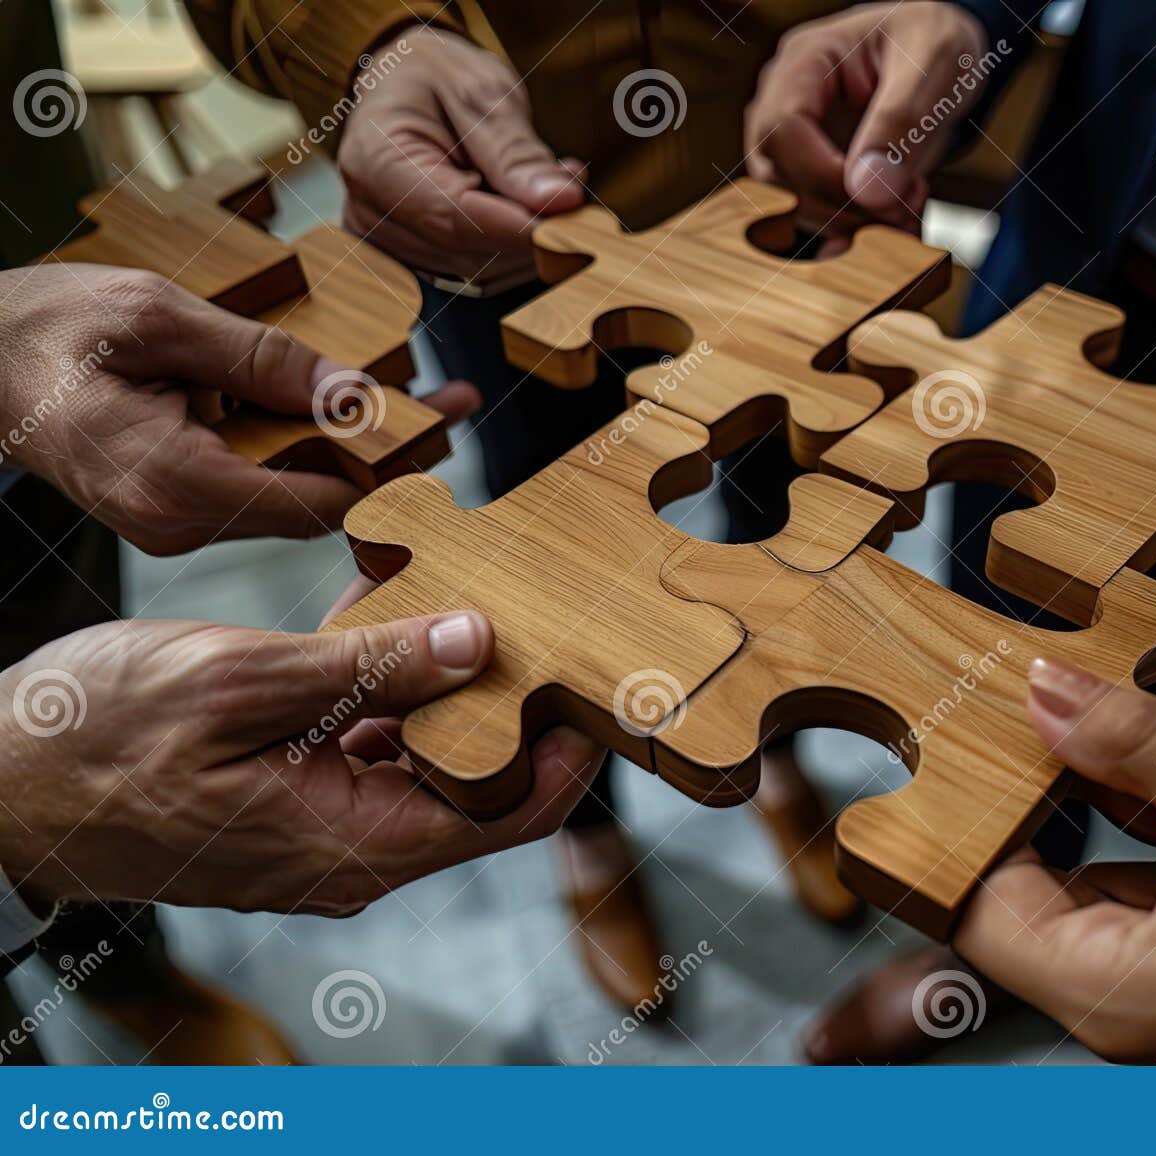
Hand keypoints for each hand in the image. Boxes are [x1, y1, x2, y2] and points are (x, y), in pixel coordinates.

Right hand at [0, 262, 476, 554]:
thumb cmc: (44, 330)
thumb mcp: (157, 317)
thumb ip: (260, 358)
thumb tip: (352, 391)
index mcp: (175, 481)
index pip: (317, 501)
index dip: (387, 468)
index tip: (442, 427)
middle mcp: (179, 521)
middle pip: (317, 504)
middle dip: (386, 457)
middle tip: (453, 406)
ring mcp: (174, 523)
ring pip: (293, 495)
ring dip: (350, 449)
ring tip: (423, 401)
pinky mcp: (173, 508)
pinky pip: (259, 485)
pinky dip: (301, 447)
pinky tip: (340, 408)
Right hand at [0, 613, 600, 915]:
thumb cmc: (93, 740)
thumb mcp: (241, 684)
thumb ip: (369, 668)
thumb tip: (476, 641)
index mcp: (356, 843)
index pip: (512, 813)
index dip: (567, 748)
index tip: (598, 676)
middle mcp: (352, 852)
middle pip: (476, 783)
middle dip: (510, 702)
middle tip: (540, 616)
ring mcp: (322, 832)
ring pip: (421, 760)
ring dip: (444, 689)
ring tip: (468, 602)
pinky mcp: (291, 805)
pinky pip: (367, 752)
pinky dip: (385, 694)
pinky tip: (386, 625)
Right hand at [338, 26, 584, 289]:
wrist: (399, 83)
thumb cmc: (435, 77)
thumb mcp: (480, 91)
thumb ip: (516, 151)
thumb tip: (561, 201)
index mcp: (375, 163)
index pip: (457, 220)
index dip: (524, 228)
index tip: (575, 215)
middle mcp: (371, 214)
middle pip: (473, 254)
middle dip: (534, 231)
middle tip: (572, 184)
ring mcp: (386, 244)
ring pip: (483, 274)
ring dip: (529, 241)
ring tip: (547, 185)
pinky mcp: (410, 259)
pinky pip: (478, 274)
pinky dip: (515, 247)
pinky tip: (526, 208)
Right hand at [745, 2, 987, 238]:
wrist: (940, 56)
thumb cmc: (935, 42)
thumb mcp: (935, 64)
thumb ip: (901, 121)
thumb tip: (866, 189)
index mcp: (804, 60)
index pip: (780, 130)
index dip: (822, 176)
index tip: (877, 196)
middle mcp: (784, 100)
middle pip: (778, 174)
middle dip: (842, 206)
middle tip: (903, 209)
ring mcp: (793, 140)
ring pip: (794, 203)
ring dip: (853, 222)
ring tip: (908, 202)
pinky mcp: (812, 172)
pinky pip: (818, 215)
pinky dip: (858, 228)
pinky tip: (896, 216)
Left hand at [953, 659, 1155, 1062]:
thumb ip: (1135, 745)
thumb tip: (1045, 690)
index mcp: (1109, 991)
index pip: (972, 905)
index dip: (963, 817)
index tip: (975, 733)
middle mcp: (1112, 998)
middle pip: (1020, 883)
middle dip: (1040, 791)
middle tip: (1051, 708)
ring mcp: (1145, 979)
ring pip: (1077, 869)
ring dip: (1099, 799)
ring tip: (1130, 741)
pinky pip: (1127, 876)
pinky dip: (1143, 821)